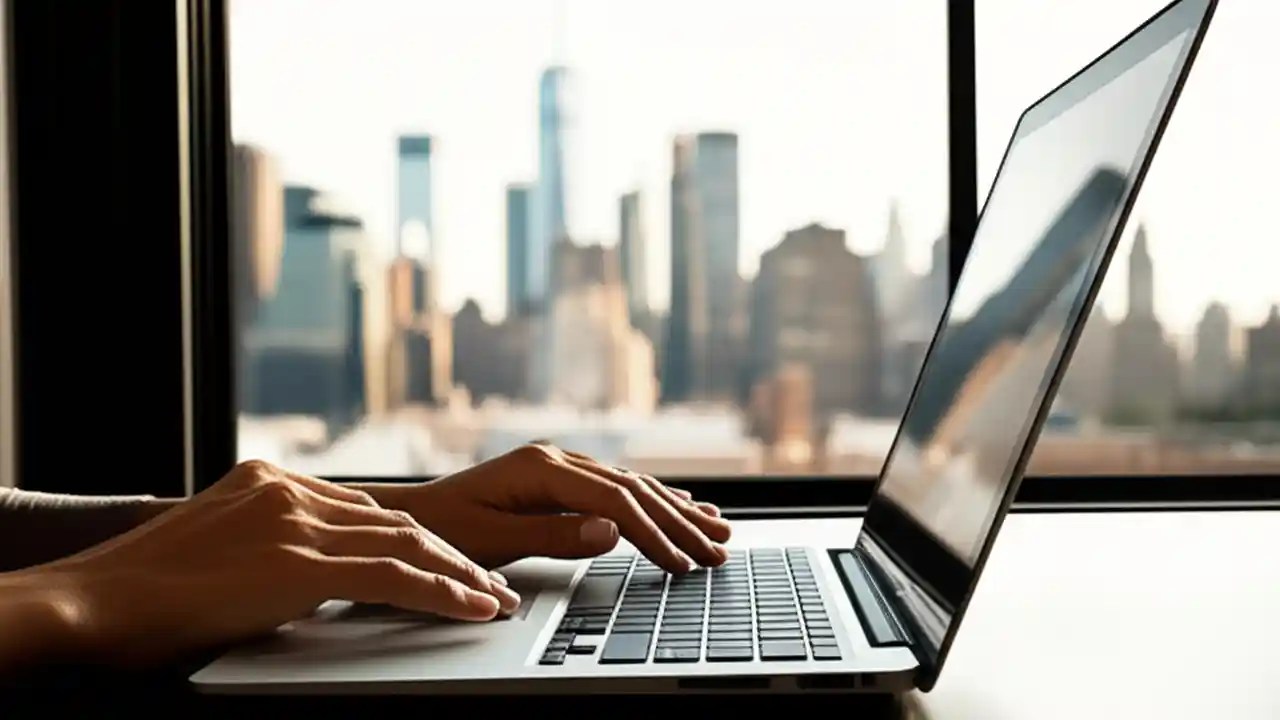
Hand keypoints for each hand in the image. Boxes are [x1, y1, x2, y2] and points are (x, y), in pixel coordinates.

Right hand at [17, 460, 519, 667]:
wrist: (89, 603)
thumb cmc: (140, 595)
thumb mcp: (214, 551)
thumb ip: (266, 548)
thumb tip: (306, 580)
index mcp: (268, 481)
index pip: (363, 509)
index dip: (413, 540)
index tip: (447, 561)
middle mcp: (287, 491)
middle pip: (394, 521)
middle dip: (448, 554)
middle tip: (488, 583)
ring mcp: (293, 522)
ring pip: (403, 543)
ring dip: (458, 574)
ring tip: (493, 599)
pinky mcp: (296, 564)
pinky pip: (391, 577)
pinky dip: (441, 592)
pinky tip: (472, 607)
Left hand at [358, 442, 731, 573]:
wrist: (407, 515)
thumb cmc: (439, 530)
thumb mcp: (490, 539)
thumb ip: (553, 535)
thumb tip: (613, 531)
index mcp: (540, 469)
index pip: (615, 501)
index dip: (655, 533)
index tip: (683, 563)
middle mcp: (555, 459)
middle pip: (632, 489)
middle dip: (680, 521)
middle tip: (720, 549)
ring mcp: (557, 466)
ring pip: (630, 486)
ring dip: (675, 510)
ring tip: (716, 528)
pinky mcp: (555, 479)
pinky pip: (615, 488)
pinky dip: (651, 501)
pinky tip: (677, 506)